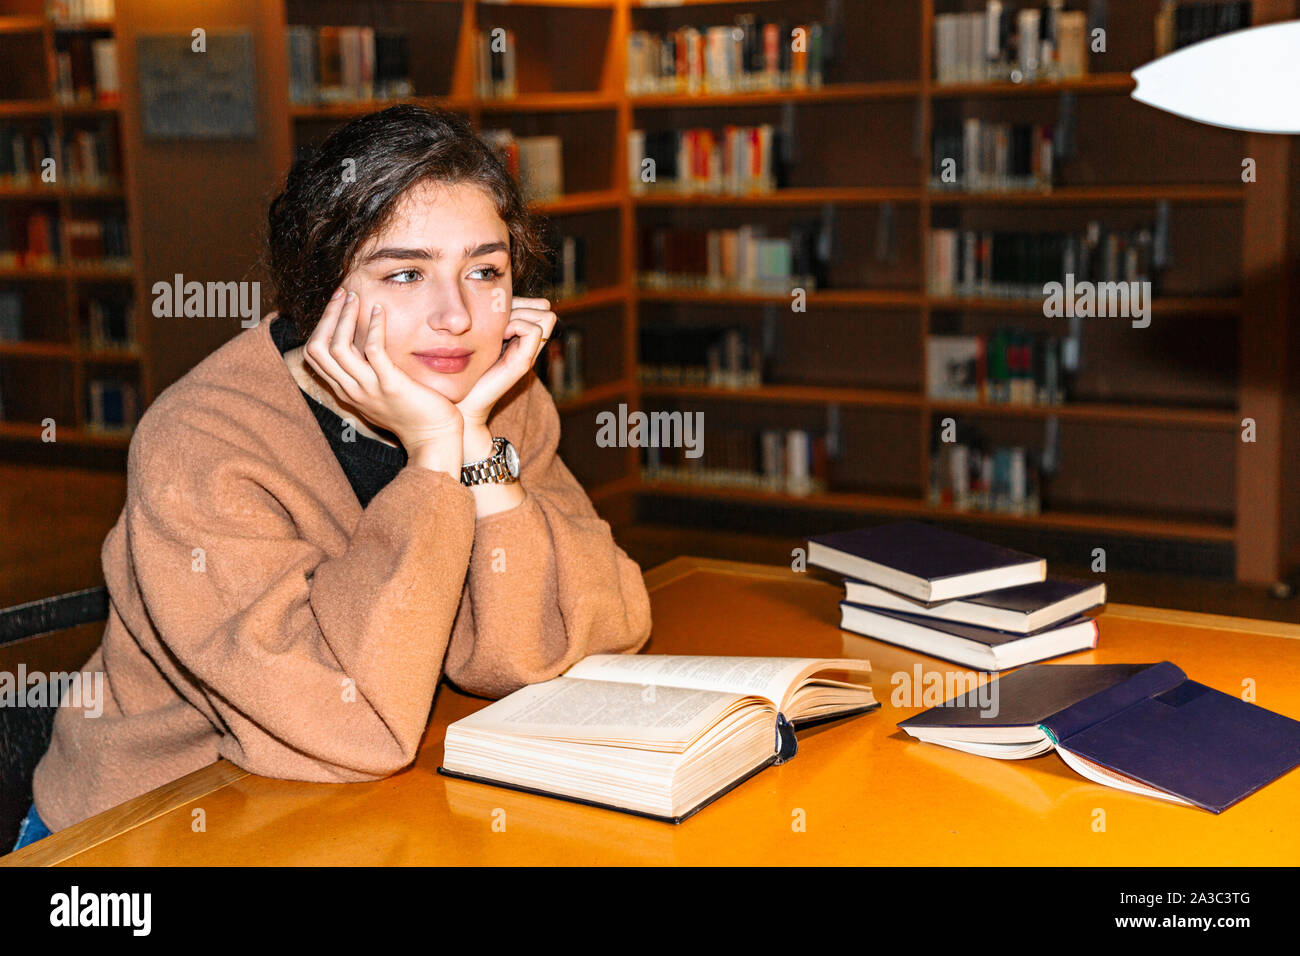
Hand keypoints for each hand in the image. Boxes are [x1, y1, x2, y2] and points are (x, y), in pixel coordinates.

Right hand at [302, 287, 463, 457]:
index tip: (338, 304)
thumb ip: (367, 373)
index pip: (315, 355)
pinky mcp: (391, 385)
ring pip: (338, 348)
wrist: (434, 438)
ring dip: (345, 317)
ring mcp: (369, 389)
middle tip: (343, 293)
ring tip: (356, 296)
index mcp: (345, 391)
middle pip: (319, 348)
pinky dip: (373, 327)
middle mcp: (351, 390)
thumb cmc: (412, 414)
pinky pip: (373, 350)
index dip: (322, 326)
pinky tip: (380, 310)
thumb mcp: (379, 393)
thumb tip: (364, 346)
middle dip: (328, 316)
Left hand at [455, 296, 557, 430]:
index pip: (538, 304)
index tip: (497, 310)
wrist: (459, 402)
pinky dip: (517, 325)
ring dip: (521, 314)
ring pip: (544, 315)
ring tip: (500, 328)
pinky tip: (500, 336)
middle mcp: (528, 345)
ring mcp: (528, 354)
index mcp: (519, 337)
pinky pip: (533, 330)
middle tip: (499, 319)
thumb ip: (489, 317)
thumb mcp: (478, 334)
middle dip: (522, 305)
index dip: (521, 300)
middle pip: (544, 307)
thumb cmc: (461, 367)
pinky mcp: (522, 363)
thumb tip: (492, 291)